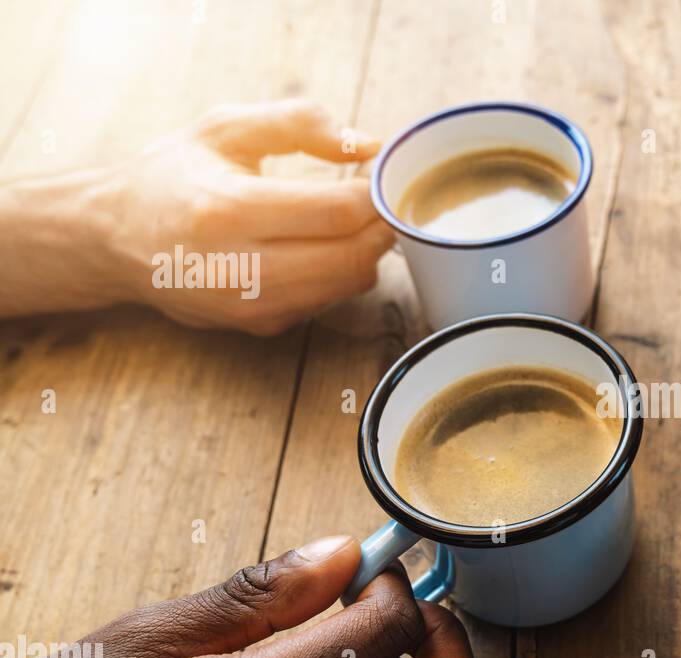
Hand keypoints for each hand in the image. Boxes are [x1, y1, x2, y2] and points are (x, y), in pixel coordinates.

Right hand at [0, 99, 393, 333]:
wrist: (113, 239)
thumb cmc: (171, 176)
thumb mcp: (223, 128)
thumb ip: (298, 123)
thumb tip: (366, 144)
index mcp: (228, 209)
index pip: (337, 213)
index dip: (374, 195)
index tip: (378, 176)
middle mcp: (239, 267)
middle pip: (352, 258)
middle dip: (380, 227)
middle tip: (381, 200)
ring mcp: (250, 304)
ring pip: (347, 285)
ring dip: (366, 252)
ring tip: (354, 219)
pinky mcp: (258, 325)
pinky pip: (326, 301)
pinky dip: (340, 273)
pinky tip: (323, 245)